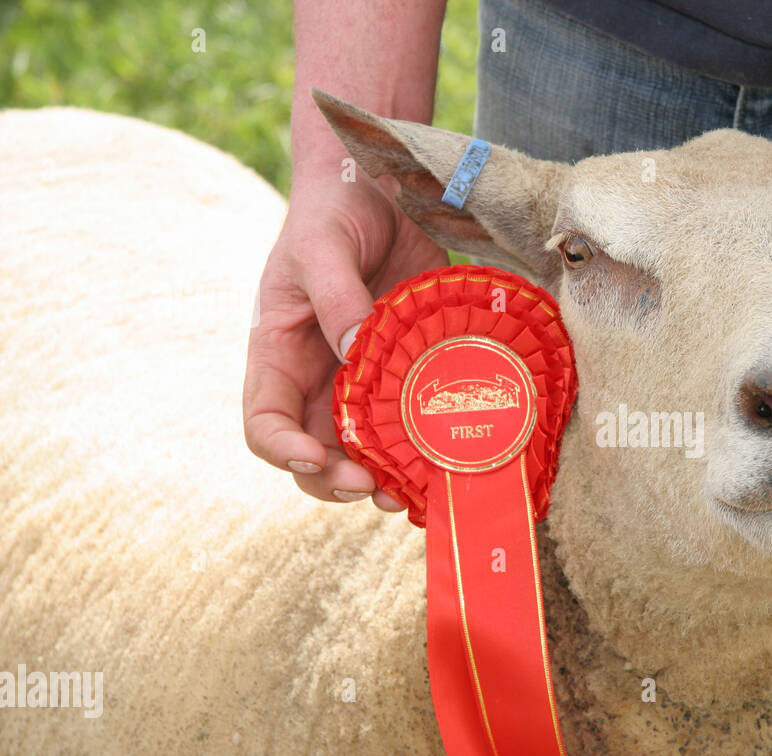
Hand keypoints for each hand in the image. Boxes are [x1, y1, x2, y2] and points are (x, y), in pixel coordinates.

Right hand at [243, 168, 447, 507]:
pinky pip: (409, 422)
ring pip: (364, 450)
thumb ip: (336, 298)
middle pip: (314, 453)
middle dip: (337, 479)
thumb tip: (355, 353)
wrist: (382, 186)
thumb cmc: (335, 209)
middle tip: (373, 486)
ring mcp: (362, 380)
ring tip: (412, 491)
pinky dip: (421, 447)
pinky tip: (445, 458)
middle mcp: (317, 379)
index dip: (285, 450)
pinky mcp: (406, 372)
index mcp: (280, 354)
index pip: (265, 423)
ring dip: (383, 477)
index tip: (317, 457)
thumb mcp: (324, 247)